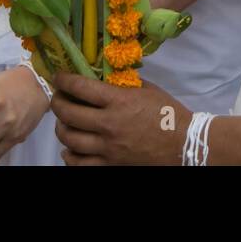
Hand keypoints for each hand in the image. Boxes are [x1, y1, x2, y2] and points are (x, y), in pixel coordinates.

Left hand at [51, 73, 187, 165]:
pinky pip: (79, 163)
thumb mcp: (148, 90)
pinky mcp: (110, 164)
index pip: (81, 88)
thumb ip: (123, 84)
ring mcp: (107, 147)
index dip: (64, 80)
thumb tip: (104, 77)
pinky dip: (69, 155)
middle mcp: (109, 124)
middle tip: (58, 97)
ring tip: (64, 121)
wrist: (183, 143)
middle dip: (57, 102)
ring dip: (61, 127)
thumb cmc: (168, 113)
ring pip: (69, 139)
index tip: (58, 77)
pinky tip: (70, 148)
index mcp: (119, 101)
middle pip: (68, 113)